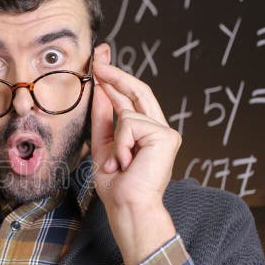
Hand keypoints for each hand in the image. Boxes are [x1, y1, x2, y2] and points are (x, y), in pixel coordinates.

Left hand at [89, 45, 179, 264]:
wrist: (127, 206)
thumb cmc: (116, 184)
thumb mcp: (103, 144)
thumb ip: (104, 118)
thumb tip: (101, 90)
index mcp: (144, 131)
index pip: (130, 97)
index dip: (116, 77)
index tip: (101, 59)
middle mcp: (158, 128)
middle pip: (137, 91)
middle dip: (115, 73)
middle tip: (98, 58)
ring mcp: (165, 132)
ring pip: (127, 114)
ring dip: (115, 140)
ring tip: (119, 164)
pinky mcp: (166, 136)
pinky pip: (130, 124)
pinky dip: (121, 144)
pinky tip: (127, 162)